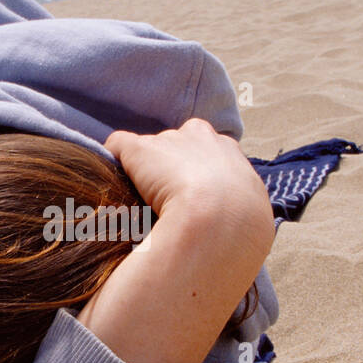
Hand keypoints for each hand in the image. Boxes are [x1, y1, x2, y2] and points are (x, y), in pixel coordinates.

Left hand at [104, 118, 271, 231]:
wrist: (218, 221)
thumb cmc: (237, 226)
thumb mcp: (249, 214)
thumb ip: (233, 207)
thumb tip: (220, 220)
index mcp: (228, 151)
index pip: (208, 151)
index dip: (197, 173)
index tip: (190, 196)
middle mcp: (200, 136)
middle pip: (178, 146)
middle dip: (170, 168)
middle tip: (167, 202)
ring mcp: (168, 141)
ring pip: (150, 152)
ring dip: (144, 173)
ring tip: (142, 205)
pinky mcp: (138, 149)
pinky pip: (118, 145)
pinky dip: (113, 162)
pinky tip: (115, 187)